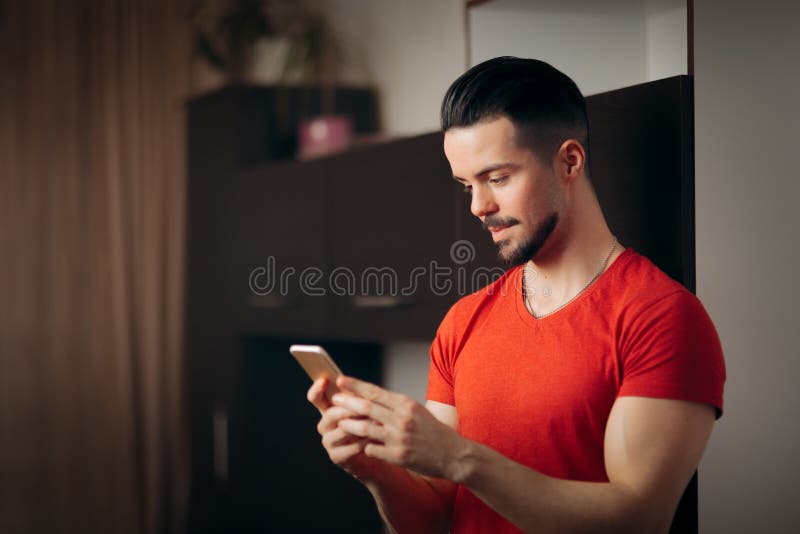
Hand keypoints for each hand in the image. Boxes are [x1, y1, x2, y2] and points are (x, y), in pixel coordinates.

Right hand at [306, 377, 384, 480]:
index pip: (315, 398)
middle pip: (330, 414)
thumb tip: (350, 380)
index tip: (323, 380)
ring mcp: (328, 442)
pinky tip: (374, 439)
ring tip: (376, 422)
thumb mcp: (363, 408)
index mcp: (328, 410)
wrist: (374, 452)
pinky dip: (363, 442)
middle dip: (348, 409)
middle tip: (366, 406)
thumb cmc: (368, 425)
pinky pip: (349, 448)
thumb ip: (356, 396)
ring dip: (360, 426)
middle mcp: (325, 425)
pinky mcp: (336, 457)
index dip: (316, 389)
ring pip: (341, 431)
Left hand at [332, 375, 464, 479]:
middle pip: (367, 407)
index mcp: (406, 404)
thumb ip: (394, 405)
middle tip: (334, 400)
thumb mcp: (416, 410)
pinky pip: (372, 449)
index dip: (355, 385)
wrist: (454, 454)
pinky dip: (364, 446)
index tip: (341, 380)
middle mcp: (402, 418)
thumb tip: (369, 397)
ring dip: (350, 425)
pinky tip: (361, 446)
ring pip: (365, 428)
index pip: (375, 391)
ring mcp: (399, 437)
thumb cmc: (433, 431)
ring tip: (340, 423)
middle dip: (347, 402)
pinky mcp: (398, 456)